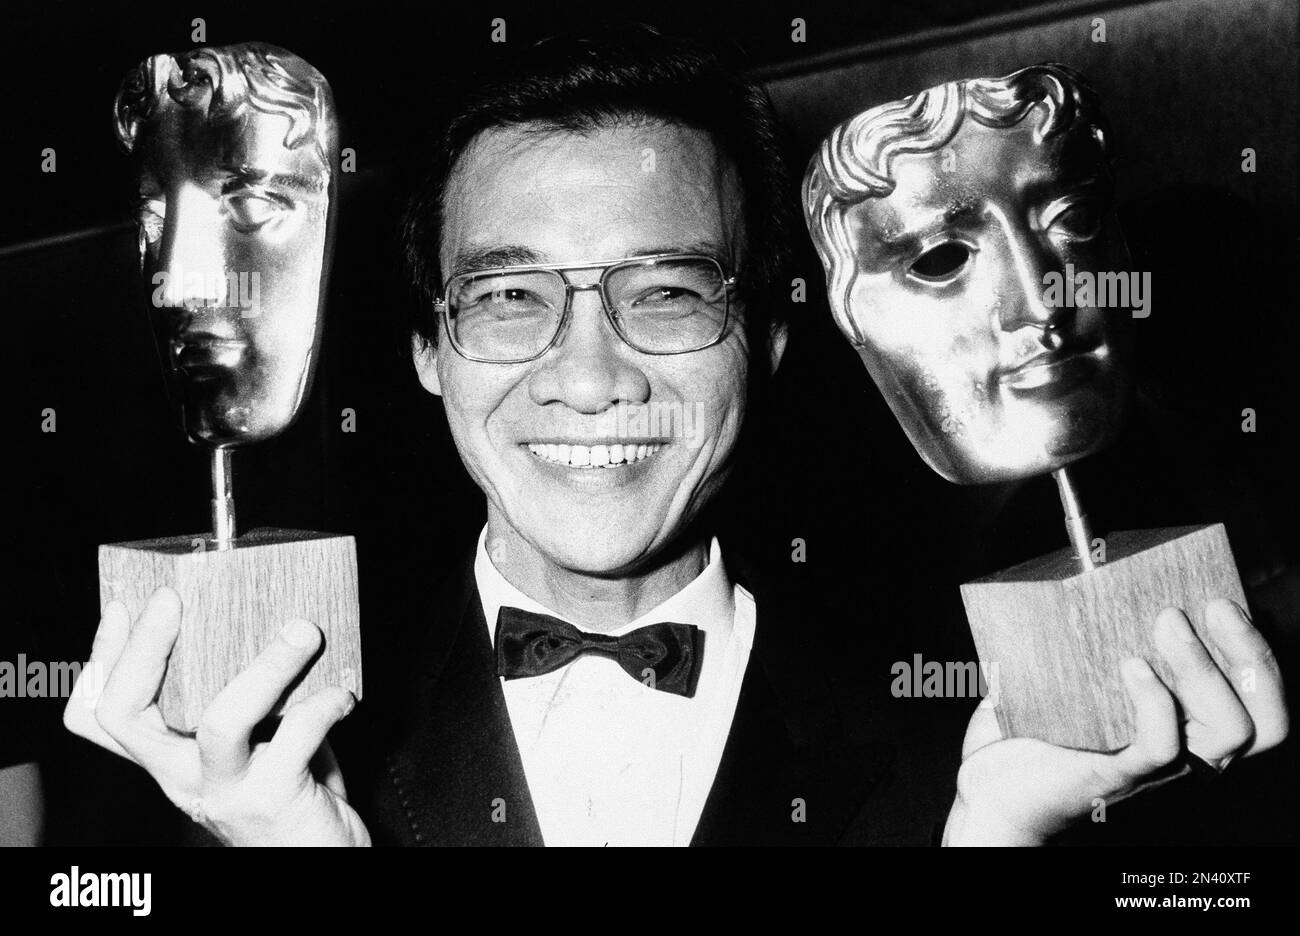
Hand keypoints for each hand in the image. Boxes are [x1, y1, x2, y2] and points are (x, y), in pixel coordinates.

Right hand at [64, 587, 369, 845]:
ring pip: (221, 721)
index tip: (126, 605)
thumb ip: (248, 697)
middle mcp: (181, 778)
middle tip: (175, 598)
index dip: (102, 659)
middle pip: (128, 714)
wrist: (314, 862)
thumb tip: (273, 621)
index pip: (99, 715)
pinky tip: (343, 696)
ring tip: (303, 631)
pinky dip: (325, 706)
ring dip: (267, 667)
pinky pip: (296, 739)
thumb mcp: (250, 747)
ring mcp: (224, 791)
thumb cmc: (288, 795)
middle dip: (147, 647)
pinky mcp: (273, 800)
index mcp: (168, 759)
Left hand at [943, 598, 1288, 845]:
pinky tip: (1133, 667)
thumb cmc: (1033, 731)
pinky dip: (1156, 703)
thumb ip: (1092, 635)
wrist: (992, 787)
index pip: (1256, 699)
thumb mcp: (1075, 675)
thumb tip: (1087, 572)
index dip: (1256, 652)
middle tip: (1211, 605)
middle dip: (1251, 655)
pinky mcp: (1118, 777)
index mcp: (1189, 728)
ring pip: (1227, 730)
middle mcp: (1189, 754)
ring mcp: (1158, 770)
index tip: (1226, 601)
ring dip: (1203, 667)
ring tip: (1168, 622)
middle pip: (1264, 719)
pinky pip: (1162, 747)